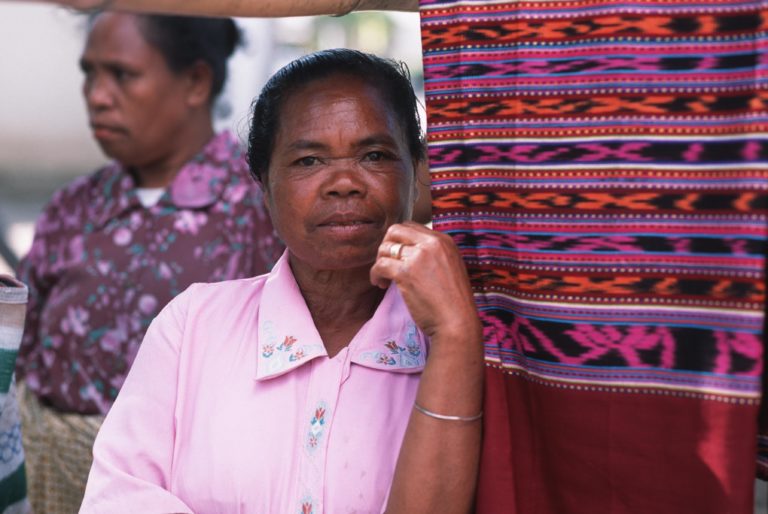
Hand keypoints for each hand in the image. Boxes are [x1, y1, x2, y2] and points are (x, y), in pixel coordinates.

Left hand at [370, 221, 480, 340]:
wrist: (457, 321)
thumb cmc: (453, 301)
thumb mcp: (450, 267)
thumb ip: (432, 255)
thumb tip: (407, 252)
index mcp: (444, 240)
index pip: (412, 227)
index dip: (399, 240)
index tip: (396, 255)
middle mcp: (432, 243)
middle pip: (395, 230)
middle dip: (386, 245)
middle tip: (385, 262)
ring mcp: (418, 257)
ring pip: (385, 248)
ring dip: (379, 262)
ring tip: (383, 278)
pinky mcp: (406, 273)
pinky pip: (380, 265)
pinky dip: (375, 274)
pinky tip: (380, 284)